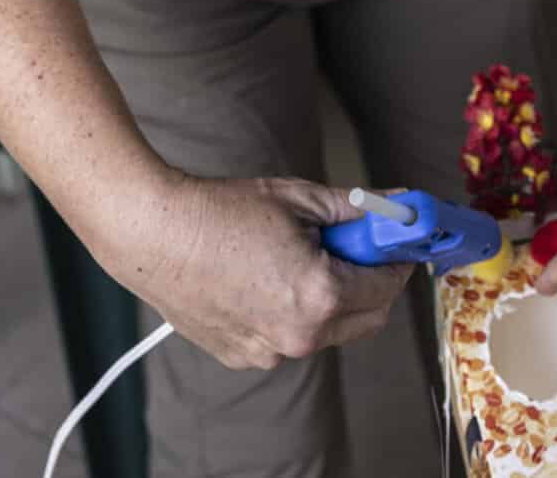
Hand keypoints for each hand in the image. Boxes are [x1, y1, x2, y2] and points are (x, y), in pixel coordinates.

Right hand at [99, 176, 413, 369]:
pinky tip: (266, 277)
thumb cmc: (223, 212)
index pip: (388, 287)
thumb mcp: (300, 199)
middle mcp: (300, 336)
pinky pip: (288, 338)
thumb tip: (402, 204)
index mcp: (321, 296)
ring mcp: (269, 352)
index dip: (399, 260)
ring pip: (328, 331)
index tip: (398, 242)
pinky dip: (294, 313)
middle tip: (357, 247)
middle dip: (372, 284)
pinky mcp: (244, 356)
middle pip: (367, 318)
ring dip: (332, 299)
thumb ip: (360, 208)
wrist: (154, 234)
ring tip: (300, 257)